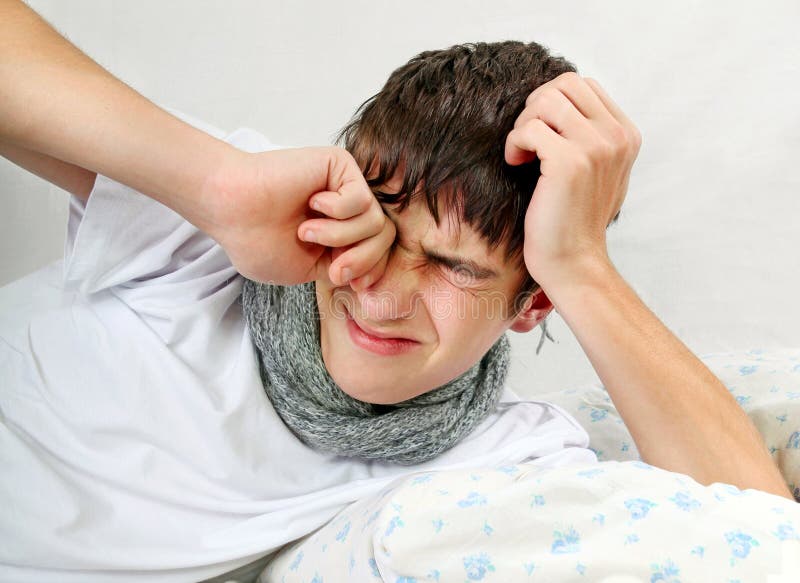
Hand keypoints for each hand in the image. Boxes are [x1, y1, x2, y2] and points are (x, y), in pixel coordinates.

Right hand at [202, 146, 394, 285]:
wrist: (230, 209)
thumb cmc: (254, 240)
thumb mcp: (305, 270)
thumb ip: (340, 269)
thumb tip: (370, 271)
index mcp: (340, 234)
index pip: (378, 252)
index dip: (370, 271)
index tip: (342, 279)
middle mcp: (347, 210)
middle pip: (384, 238)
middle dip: (362, 261)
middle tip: (333, 269)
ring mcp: (345, 187)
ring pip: (374, 222)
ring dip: (339, 236)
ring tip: (305, 231)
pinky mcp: (340, 166)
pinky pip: (361, 199)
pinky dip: (336, 211)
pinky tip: (312, 202)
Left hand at [504, 72, 640, 289]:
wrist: (573, 262)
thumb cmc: (574, 219)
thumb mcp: (597, 171)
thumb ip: (592, 135)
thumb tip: (562, 101)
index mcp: (626, 134)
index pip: (582, 84)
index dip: (552, 103)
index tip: (542, 135)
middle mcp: (617, 136)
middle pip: (564, 84)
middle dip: (535, 108)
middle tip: (528, 141)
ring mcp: (596, 147)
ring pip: (545, 100)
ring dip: (524, 124)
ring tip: (524, 153)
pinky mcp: (569, 162)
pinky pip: (529, 128)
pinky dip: (515, 144)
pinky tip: (517, 164)